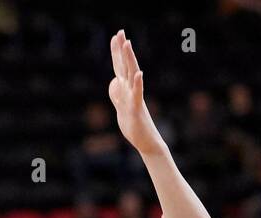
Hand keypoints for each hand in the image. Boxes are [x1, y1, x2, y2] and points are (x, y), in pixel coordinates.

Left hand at [108, 30, 164, 155]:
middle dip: (122, 49)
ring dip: (129, 59)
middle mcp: (131, 90)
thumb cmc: (134, 125)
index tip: (115, 36)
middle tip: (120, 31)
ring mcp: (135, 98)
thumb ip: (117, 94)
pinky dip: (138, 84)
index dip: (117, 52)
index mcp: (126, 90)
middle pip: (125, 66)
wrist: (147, 142)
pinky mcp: (137, 109)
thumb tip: (113, 83)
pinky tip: (139, 73)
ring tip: (127, 43)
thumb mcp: (121, 108)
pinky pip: (138, 94)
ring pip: (131, 75)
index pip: (120, 67)